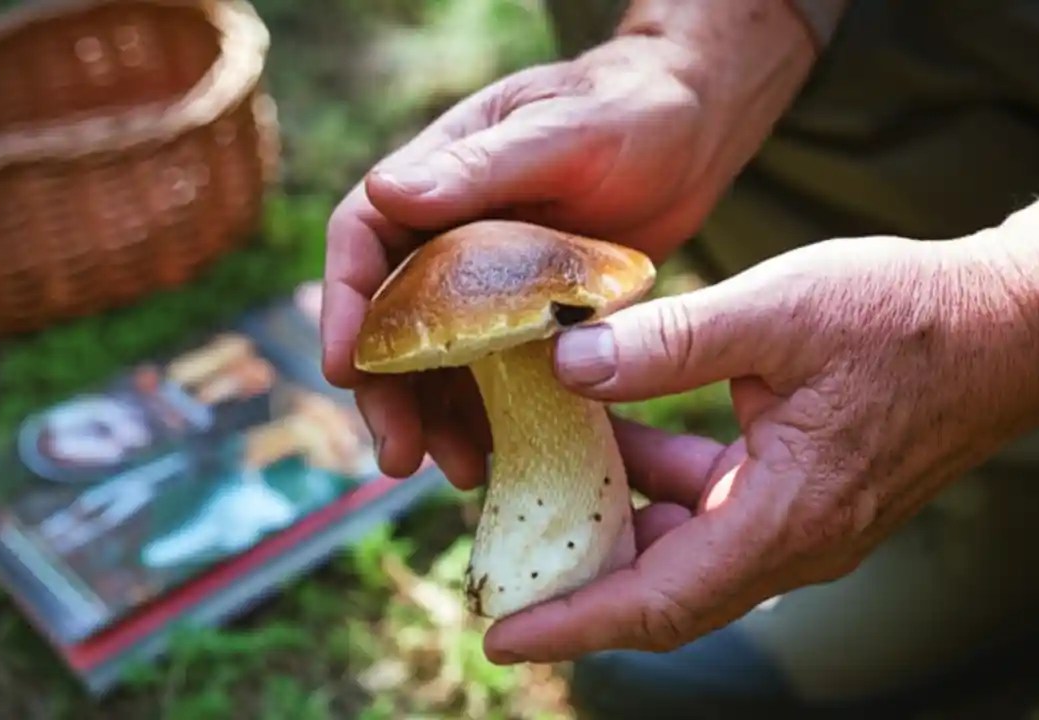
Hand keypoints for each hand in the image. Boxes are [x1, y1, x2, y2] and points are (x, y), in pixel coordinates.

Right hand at [321, 8, 817, 484]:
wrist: (694, 129)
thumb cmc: (629, 105)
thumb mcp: (560, 131)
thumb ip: (479, 167)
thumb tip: (385, 190)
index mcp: (436, 177)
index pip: (362, 239)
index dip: (344, 306)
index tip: (344, 370)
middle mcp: (448, 232)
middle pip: (391, 319)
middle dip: (388, 391)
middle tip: (401, 455)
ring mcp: (488, 278)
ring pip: (440, 358)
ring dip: (439, 417)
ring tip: (462, 471)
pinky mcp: (531, 313)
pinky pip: (499, 372)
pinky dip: (496, 414)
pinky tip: (508, 455)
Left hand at [479, 228, 1038, 662]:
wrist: (1009, 322)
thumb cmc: (908, 318)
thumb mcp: (777, 313)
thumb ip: (669, 343)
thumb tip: (569, 363)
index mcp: (785, 521)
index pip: (658, 604)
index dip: (573, 624)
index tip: (499, 636)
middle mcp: (793, 541)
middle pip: (663, 590)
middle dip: (578, 578)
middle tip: (499, 553)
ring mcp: (802, 520)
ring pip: (685, 546)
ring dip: (615, 519)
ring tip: (541, 478)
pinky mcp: (807, 490)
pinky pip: (713, 506)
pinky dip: (658, 481)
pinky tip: (617, 429)